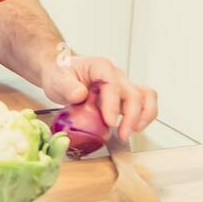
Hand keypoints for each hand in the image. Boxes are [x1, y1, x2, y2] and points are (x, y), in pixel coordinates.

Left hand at [39, 54, 157, 141]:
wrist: (59, 73)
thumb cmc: (59, 73)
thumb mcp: (56, 78)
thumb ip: (67, 86)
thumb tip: (80, 95)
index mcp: (100, 67)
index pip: (113, 85)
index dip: (114, 104)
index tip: (110, 121)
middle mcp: (116, 74)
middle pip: (133, 93)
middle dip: (131, 116)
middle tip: (122, 134)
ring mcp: (122, 85)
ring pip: (146, 96)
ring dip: (143, 116)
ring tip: (131, 132)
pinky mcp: (124, 96)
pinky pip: (144, 102)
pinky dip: (144, 115)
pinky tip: (134, 128)